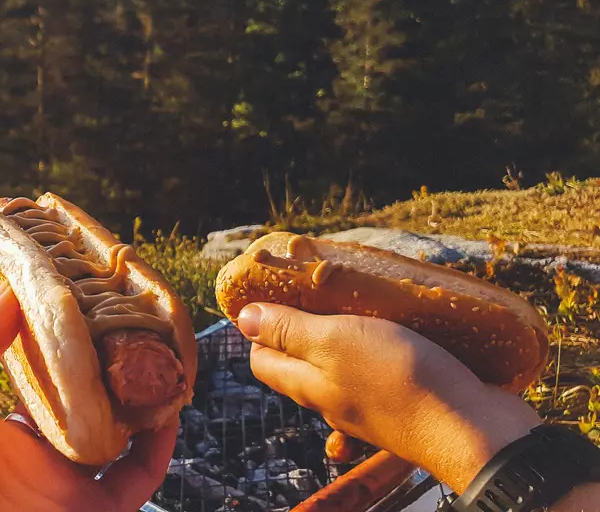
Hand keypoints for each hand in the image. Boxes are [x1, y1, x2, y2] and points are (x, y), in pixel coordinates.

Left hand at [0, 285, 177, 511]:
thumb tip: (5, 291)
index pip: (18, 366)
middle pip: (73, 396)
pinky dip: (158, 443)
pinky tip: (167, 405)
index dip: (39, 328)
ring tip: (153, 349)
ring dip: (135, 394)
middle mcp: (23, 452)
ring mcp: (58, 483)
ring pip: (113, 431)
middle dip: (97, 357)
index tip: (64, 286)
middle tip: (121, 311)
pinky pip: (137, 476)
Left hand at [236, 303, 542, 493]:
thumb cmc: (400, 380)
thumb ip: (289, 331)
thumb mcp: (334, 341)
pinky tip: (398, 334)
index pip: (263, 360)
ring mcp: (369, 407)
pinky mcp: (405, 405)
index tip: (275, 293)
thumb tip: (243, 320)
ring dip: (344, 338)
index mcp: (307, 386)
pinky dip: (381, 353)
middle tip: (318, 288)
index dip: (261, 327)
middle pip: (300, 363)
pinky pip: (380, 377)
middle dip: (301, 326)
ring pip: (342, 369)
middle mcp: (332, 401)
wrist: (473, 429)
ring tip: (359, 304)